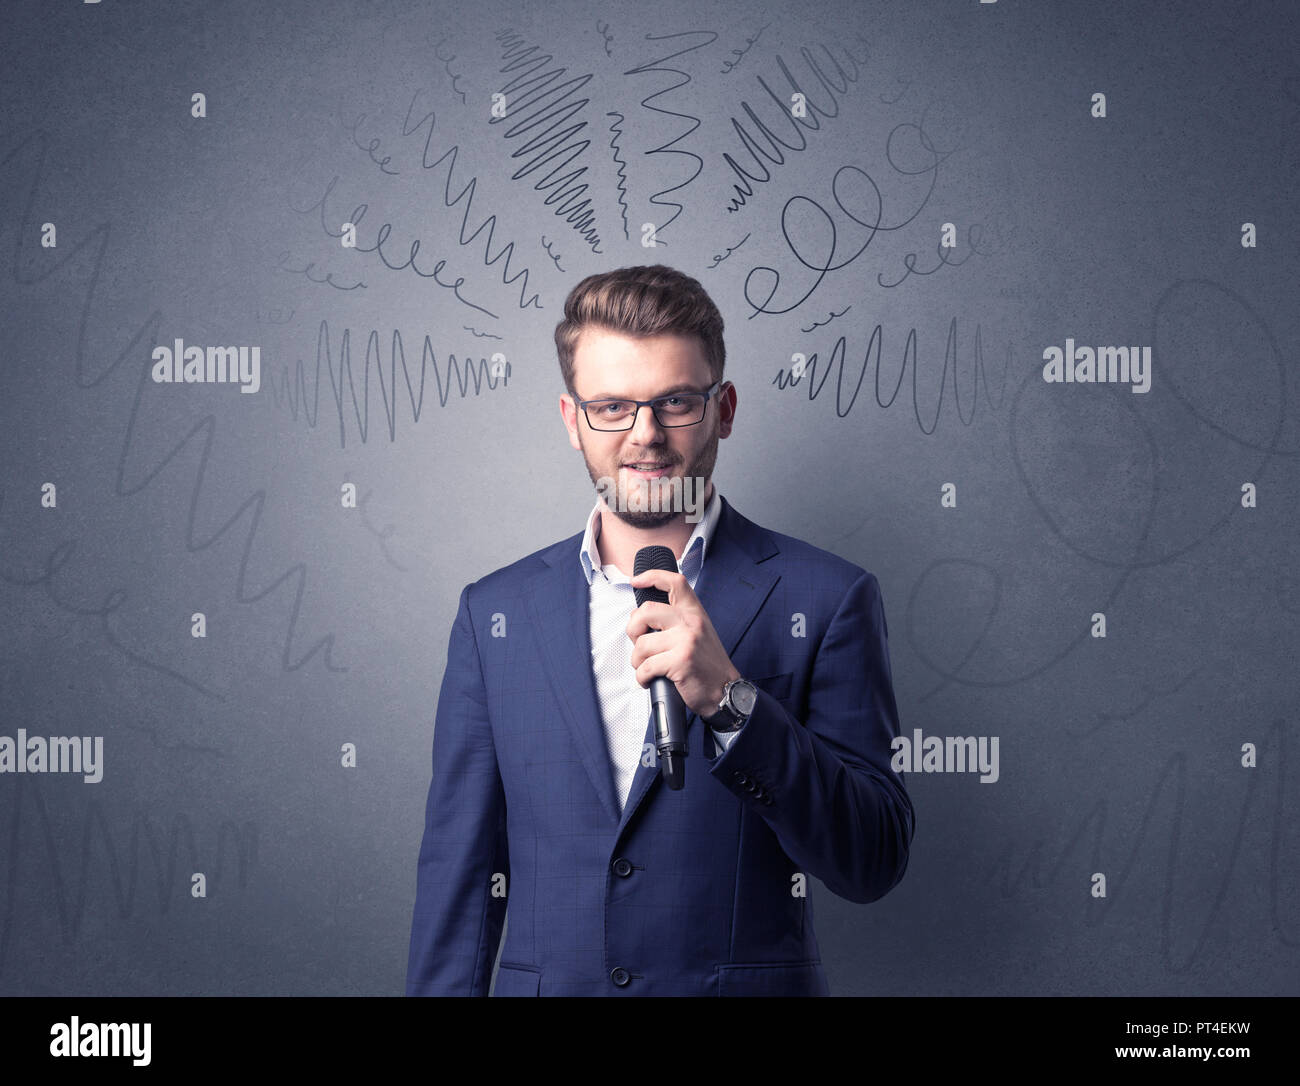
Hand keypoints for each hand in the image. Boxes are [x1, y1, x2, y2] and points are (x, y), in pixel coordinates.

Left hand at [626, 568, 741, 718]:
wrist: (726, 691)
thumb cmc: (708, 665)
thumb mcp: (698, 633)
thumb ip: (675, 621)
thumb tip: (640, 617)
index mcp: (694, 613)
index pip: (674, 582)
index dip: (652, 576)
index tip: (636, 581)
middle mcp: (690, 622)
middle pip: (646, 611)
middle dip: (633, 629)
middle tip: (640, 644)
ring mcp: (685, 641)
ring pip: (642, 644)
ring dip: (638, 661)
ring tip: (647, 668)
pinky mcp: (680, 661)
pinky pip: (646, 667)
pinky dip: (642, 678)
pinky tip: (650, 681)